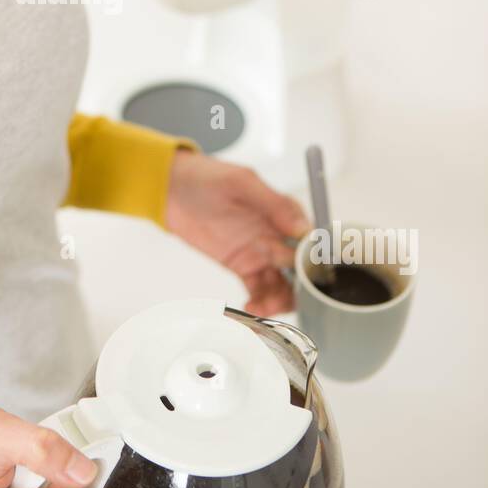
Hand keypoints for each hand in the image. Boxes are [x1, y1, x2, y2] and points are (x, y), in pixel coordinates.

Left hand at [164, 150, 311, 316]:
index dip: (315, 262)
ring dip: (280, 300)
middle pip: (300, 269)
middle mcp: (277, 236)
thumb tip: (304, 229)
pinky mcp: (241, 266)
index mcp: (284, 213)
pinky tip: (252, 308)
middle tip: (284, 298)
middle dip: (300, 289)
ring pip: (282, 284)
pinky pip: (258, 289)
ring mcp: (260, 253)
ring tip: (265, 307)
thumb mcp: (242, 183)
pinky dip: (260, 302)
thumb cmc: (207, 178)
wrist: (172, 190)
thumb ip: (274, 204)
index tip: (312, 279)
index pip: (310, 241)